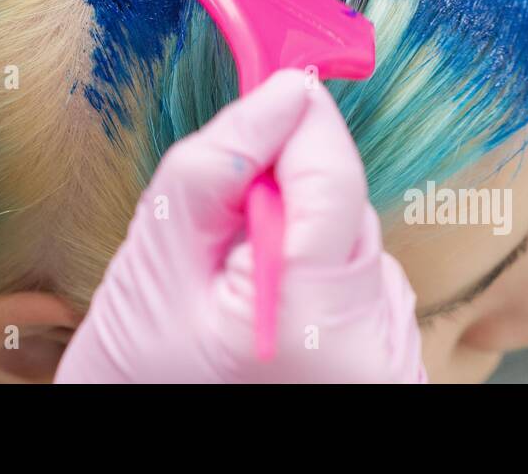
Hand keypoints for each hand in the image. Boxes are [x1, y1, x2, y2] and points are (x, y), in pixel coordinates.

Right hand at [56, 70, 425, 382]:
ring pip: (357, 251)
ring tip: (241, 291)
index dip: (301, 123)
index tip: (276, 89)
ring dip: (306, 246)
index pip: (334, 178)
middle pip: (348, 214)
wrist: (138, 443)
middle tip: (225, 232)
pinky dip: (324, 287)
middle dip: (289, 199)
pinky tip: (276, 317)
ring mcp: (387, 371)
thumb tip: (281, 94)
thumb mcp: (156, 256)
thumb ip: (218, 167)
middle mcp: (369, 356)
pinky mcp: (393, 374)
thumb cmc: (134, 370)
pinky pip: (367, 294)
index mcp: (306, 323)